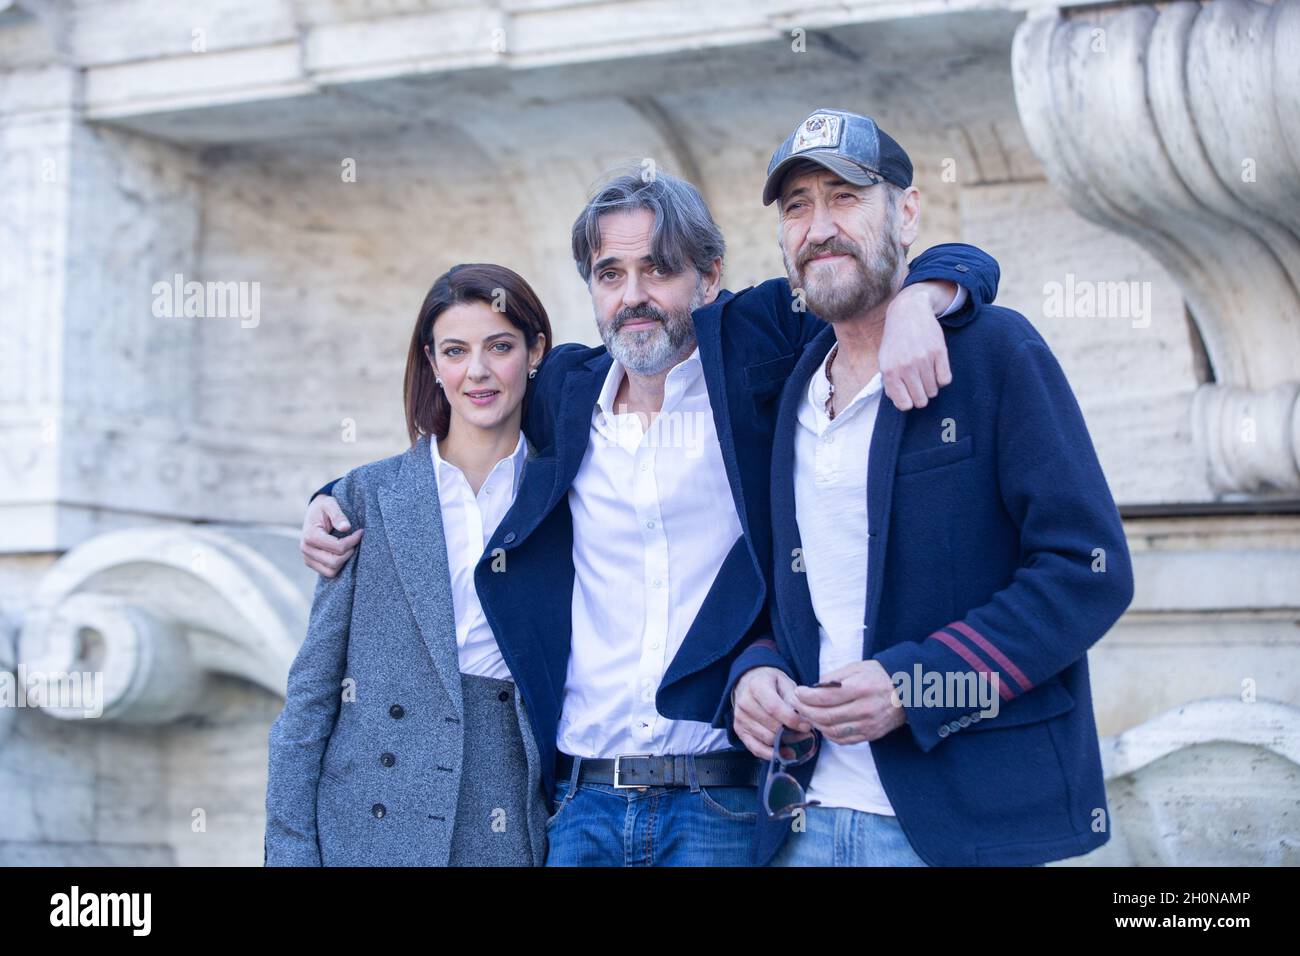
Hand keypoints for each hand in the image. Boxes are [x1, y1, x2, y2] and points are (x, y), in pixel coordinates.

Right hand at [300, 495, 361, 577]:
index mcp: (310, 536)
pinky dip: (338, 566)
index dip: (353, 541)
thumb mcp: (330, 504)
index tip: (361, 532)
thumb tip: (346, 527)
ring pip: (331, 571)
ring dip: (344, 561)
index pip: (338, 547)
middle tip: (356, 541)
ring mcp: (307, 558)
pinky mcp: (311, 563)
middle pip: (334, 562)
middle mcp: (306, 549)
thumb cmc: (324, 507)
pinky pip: (328, 572)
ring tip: (350, 547)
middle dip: (349, 552)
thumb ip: (338, 515)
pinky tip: (344, 553)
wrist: (314, 511)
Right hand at [732, 667, 812, 760]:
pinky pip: (756, 749)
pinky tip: (785, 752)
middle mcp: (744, 702)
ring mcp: (740, 718)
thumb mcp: (785, 682)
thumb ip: (794, 698)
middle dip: (792, 733)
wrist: (749, 683)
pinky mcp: (739, 731)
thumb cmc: (771, 683)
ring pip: (767, 739)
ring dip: (785, 742)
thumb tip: (803, 718)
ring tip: (796, 738)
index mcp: (756, 686)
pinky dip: (772, 754)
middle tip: (805, 733)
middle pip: (772, 726)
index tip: (806, 726)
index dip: (792, 720)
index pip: (774, 708)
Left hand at [793, 660, 905, 744]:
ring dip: (815, 723)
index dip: (805, 697)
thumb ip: (834, 677)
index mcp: (860, 688)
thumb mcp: (857, 667)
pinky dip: (828, 734)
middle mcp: (864, 709)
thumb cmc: (880, 676)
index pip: (824, 697)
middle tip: (797, 704)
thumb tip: (813, 688)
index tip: (797, 692)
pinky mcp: (871, 734)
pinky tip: (823, 724)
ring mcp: (868, 724)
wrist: (909, 691)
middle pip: (825, 716)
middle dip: (805, 711)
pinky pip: (843, 739)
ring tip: (807, 714)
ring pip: (832, 730)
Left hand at [879, 281, 955, 410]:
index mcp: (890, 371)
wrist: (908, 312)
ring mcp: (924, 359)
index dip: (908, 402)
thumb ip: (890, 383)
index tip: (909, 395)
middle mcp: (906, 366)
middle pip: (921, 400)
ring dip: (931, 386)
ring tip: (925, 374)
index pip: (904, 404)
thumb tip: (901, 403)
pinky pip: (945, 379)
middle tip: (919, 385)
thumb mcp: (884, 360)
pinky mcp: (939, 352)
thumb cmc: (895, 340)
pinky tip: (935, 370)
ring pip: (934, 391)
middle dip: (921, 396)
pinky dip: (941, 378)